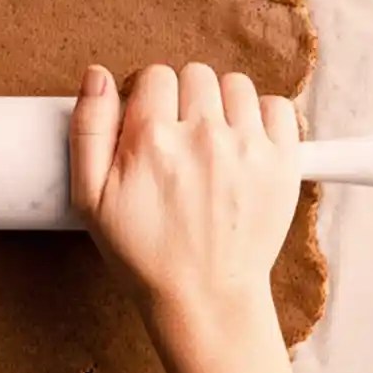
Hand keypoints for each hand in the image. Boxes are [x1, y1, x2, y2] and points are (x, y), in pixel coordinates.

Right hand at [69, 63, 299, 335]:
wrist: (203, 298)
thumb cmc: (143, 253)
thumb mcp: (90, 199)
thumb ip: (89, 129)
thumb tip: (97, 75)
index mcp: (152, 139)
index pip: (154, 75)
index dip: (147, 97)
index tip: (149, 126)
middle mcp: (203, 135)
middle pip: (195, 74)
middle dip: (183, 99)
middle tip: (178, 139)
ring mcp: (248, 147)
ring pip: (235, 85)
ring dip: (221, 105)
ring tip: (211, 143)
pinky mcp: (283, 162)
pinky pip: (278, 106)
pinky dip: (262, 117)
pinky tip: (243, 144)